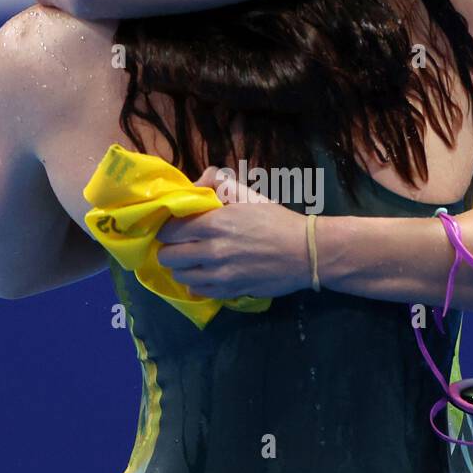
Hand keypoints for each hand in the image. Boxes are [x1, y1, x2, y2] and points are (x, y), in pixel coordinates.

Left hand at [156, 166, 310, 297]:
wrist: (305, 252)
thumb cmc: (276, 220)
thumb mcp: (248, 195)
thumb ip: (218, 183)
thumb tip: (196, 181)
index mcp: (215, 222)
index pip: (170, 230)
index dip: (167, 228)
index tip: (173, 227)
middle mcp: (213, 250)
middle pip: (168, 255)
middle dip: (169, 248)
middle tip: (178, 245)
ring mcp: (220, 274)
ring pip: (180, 275)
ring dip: (181, 267)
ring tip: (191, 261)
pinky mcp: (229, 291)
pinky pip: (198, 291)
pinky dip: (196, 283)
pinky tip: (204, 275)